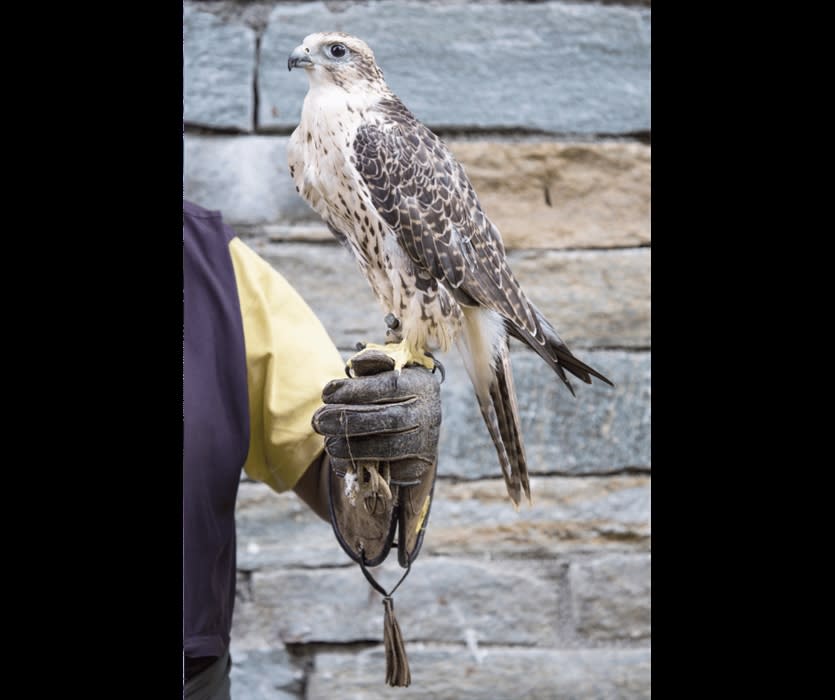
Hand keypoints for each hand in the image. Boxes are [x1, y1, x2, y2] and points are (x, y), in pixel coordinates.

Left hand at [312, 353, 441, 484]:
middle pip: (390, 418)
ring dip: (353, 446)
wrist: (414, 425)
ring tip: (328, 443)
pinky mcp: (417, 467)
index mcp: (422, 384)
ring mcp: (426, 442)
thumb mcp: (384, 371)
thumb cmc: (391, 392)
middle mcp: (429, 413)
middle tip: (318, 420)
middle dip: (350, 420)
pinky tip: (340, 459)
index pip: (390, 386)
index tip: (327, 393)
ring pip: (389, 447)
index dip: (356, 391)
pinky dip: (359, 465)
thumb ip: (371, 363)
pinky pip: (386, 470)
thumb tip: (356, 364)